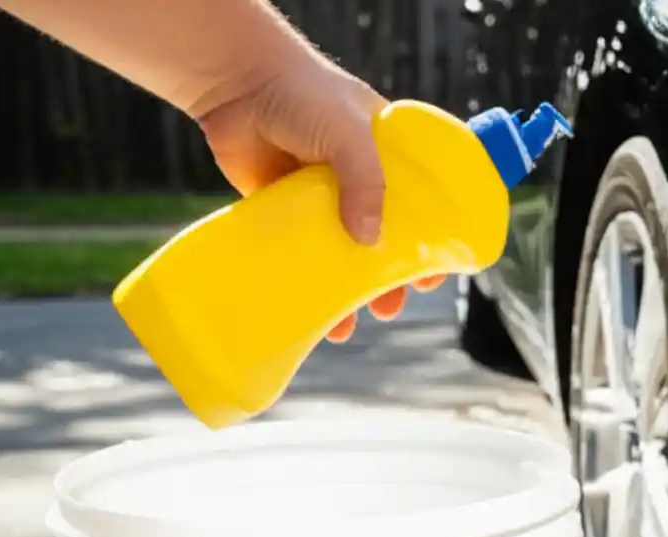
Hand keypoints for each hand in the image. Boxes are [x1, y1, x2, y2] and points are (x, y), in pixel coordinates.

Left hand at [196, 61, 439, 341]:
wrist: (235, 82)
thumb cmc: (301, 93)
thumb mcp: (348, 134)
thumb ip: (364, 183)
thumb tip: (370, 242)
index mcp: (386, 155)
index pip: (420, 204)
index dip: (430, 242)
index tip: (433, 274)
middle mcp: (355, 177)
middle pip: (382, 237)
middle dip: (388, 278)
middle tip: (391, 306)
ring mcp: (318, 195)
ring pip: (340, 250)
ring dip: (346, 289)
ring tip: (347, 324)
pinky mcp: (281, 207)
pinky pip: (300, 249)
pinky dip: (305, 278)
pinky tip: (308, 307)